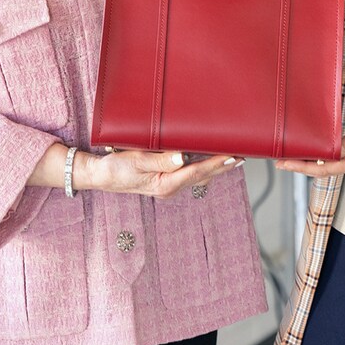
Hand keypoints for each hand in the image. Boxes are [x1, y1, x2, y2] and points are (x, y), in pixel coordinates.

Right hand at [78, 149, 242, 198]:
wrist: (102, 175)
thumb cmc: (117, 167)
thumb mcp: (136, 160)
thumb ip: (160, 160)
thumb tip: (182, 158)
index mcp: (165, 184)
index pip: (196, 172)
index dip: (215, 164)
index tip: (231, 157)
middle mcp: (170, 188)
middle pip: (202, 177)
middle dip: (222, 168)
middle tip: (242, 157)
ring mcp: (168, 186)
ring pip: (198, 176)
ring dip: (216, 168)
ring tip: (233, 159)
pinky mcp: (166, 181)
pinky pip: (190, 175)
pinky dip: (203, 167)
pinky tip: (210, 161)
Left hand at [275, 100, 344, 176]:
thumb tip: (328, 155)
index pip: (322, 169)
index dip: (302, 167)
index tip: (286, 163)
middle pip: (319, 171)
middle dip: (299, 167)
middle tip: (279, 163)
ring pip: (321, 166)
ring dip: (304, 163)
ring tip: (287, 159)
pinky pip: (326, 159)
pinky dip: (313, 157)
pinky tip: (304, 153)